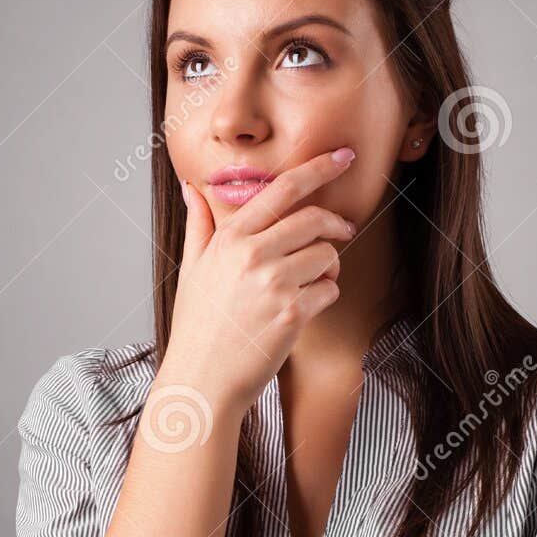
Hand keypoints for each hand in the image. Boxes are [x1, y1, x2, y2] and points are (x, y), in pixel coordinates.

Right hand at [163, 147, 358, 415]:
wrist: (203, 379)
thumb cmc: (198, 326)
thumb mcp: (192, 269)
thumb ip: (200, 225)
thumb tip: (192, 189)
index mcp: (231, 238)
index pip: (283, 189)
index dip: (319, 167)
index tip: (343, 157)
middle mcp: (252, 255)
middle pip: (314, 219)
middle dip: (337, 224)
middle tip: (344, 231)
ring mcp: (273, 284)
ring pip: (328, 256)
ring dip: (329, 268)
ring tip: (309, 284)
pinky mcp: (292, 313)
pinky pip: (330, 290)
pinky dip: (325, 296)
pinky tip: (303, 309)